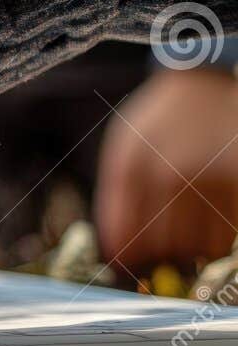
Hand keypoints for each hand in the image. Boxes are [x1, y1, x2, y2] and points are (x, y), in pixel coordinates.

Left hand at [96, 68, 237, 268]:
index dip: (124, 260)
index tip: (128, 266)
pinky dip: (218, 240)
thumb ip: (119, 195)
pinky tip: (210, 226)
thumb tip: (118, 250)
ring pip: (197, 247)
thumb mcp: (126, 147)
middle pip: (160, 247)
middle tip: (160, 254)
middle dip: (158, 258)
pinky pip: (227, 235)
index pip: (123, 236)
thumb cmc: (162, 120)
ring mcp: (208, 179)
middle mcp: (169, 175)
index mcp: (131, 168)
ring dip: (190, 252)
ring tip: (186, 237)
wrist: (207, 80)